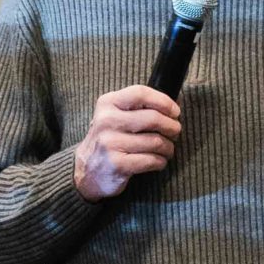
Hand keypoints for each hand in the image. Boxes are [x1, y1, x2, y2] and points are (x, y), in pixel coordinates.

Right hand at [74, 85, 181, 200]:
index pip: (141, 93)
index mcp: (107, 103)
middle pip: (153, 118)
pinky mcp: (117, 164)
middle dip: (172, 127)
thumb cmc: (110, 139)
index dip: (164, 101)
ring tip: (167, 149)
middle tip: (175, 132)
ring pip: (156, 141)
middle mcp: (106, 121)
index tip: (175, 112)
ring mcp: (110, 143)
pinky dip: (161, 161)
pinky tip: (158, 161)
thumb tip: (177, 101)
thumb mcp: (116, 116)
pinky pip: (151, 160)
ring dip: (168, 147)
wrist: (86, 170)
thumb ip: (140, 106)